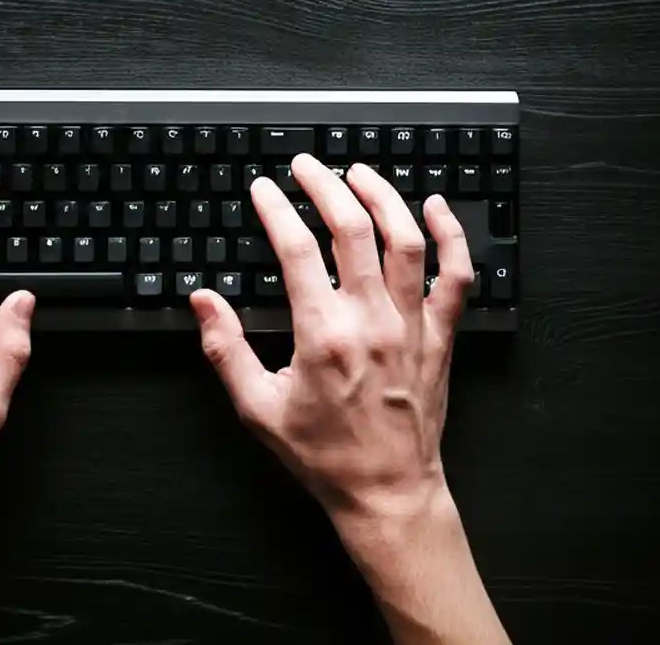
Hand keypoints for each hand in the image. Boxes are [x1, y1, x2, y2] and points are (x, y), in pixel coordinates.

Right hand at [191, 155, 471, 524]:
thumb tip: (202, 302)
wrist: (386, 491)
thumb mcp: (258, 408)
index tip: (263, 190)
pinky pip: (456, 276)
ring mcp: (411, 325)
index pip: (297, 250)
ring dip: (383, 196)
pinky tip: (436, 209)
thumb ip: (226, 349)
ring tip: (360, 172)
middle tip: (306, 167)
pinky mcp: (440, 336)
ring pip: (406, 239)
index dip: (276, 210)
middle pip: (352, 228)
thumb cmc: (324, 456)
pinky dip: (451, 235)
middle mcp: (371, 320)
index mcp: (323, 335)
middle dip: (325, 185)